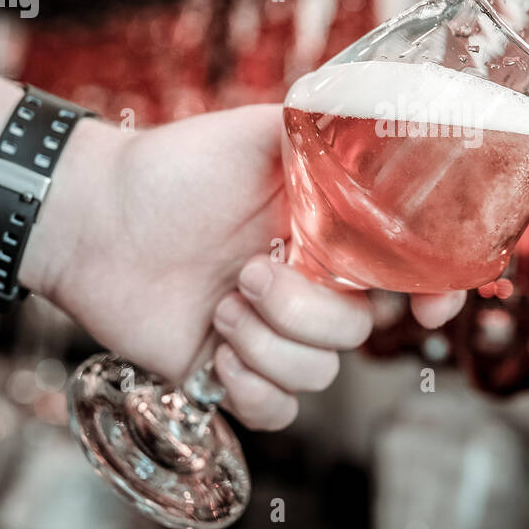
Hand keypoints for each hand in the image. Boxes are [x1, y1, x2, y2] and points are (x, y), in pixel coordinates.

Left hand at [22, 103, 464, 430]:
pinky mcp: (228, 373)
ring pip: (320, 375)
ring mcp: (269, 334)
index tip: (428, 306)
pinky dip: (252, 392)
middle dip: (304, 310)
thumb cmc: (173, 167)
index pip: (409, 275)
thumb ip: (322, 129)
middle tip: (248, 272)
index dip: (434, 295)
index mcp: (331, 236)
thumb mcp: (259, 133)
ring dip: (268, 345)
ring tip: (220, 306)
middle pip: (360, 332)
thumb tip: (377, 116)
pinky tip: (215, 356)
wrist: (94, 215)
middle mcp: (309, 287)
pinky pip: (277, 413)